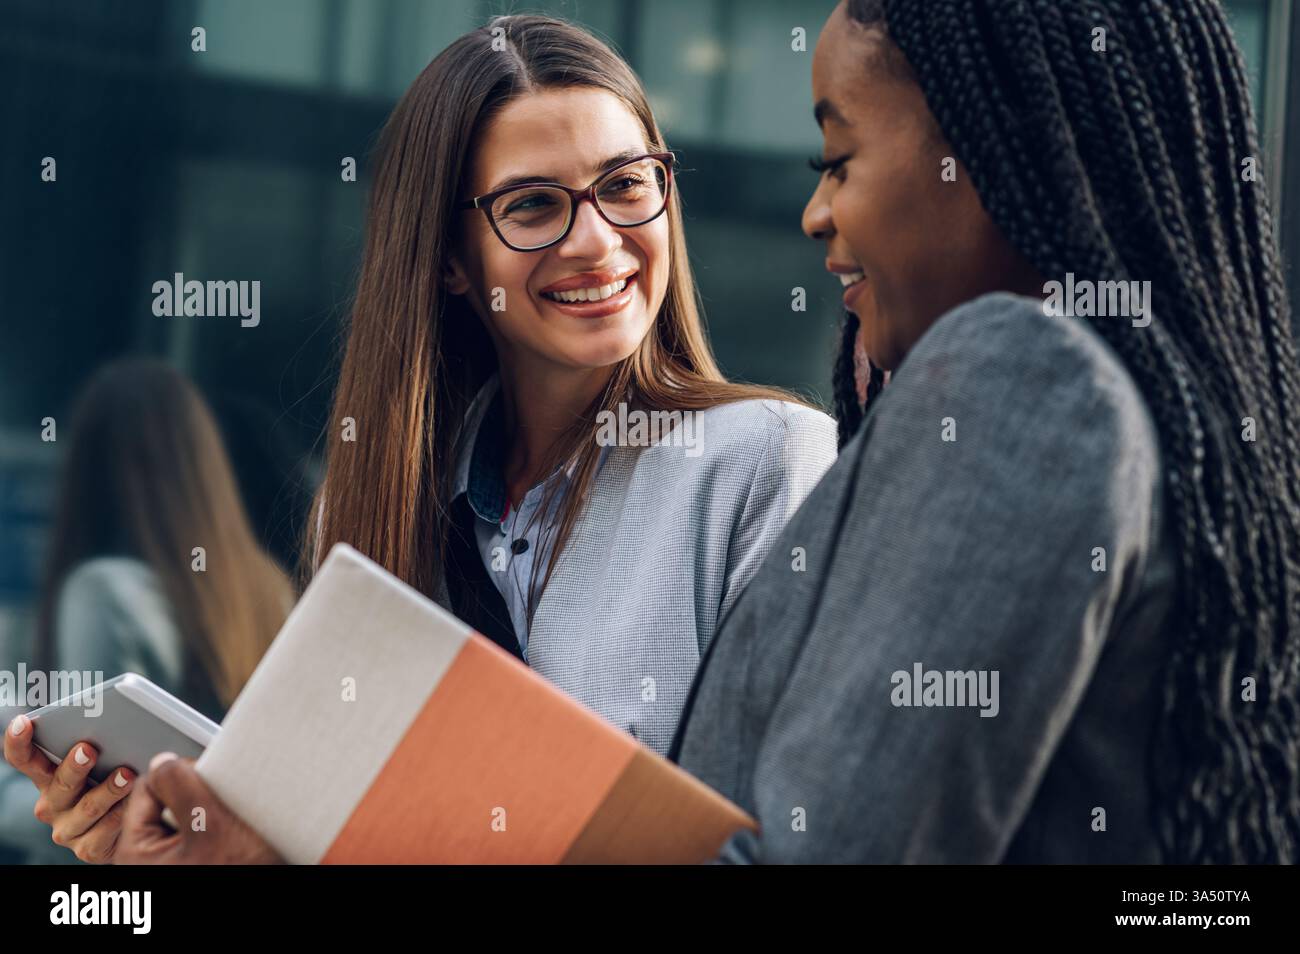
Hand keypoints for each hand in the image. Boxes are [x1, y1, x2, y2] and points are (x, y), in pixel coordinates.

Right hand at [4, 714, 135, 862]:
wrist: (126, 827)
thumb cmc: (110, 781)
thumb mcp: (101, 761)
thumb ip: (98, 743)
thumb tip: (112, 721)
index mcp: (48, 777)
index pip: (25, 759)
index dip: (19, 742)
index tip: (24, 723)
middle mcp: (52, 804)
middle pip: (60, 782)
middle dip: (74, 766)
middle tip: (89, 749)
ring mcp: (67, 829)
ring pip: (87, 808)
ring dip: (108, 790)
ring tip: (126, 775)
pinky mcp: (87, 848)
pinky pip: (105, 830)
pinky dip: (122, 814)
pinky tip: (135, 801)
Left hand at [115, 752, 283, 863]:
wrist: (284, 887)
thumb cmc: (242, 874)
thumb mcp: (209, 824)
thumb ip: (180, 785)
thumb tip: (164, 761)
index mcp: (133, 855)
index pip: (145, 790)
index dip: (177, 778)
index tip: (204, 786)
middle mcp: (144, 863)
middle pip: (162, 803)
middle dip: (194, 799)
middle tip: (218, 812)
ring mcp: (168, 866)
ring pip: (182, 817)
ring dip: (208, 813)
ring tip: (227, 829)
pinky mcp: (190, 865)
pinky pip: (196, 834)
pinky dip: (215, 828)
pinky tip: (231, 839)